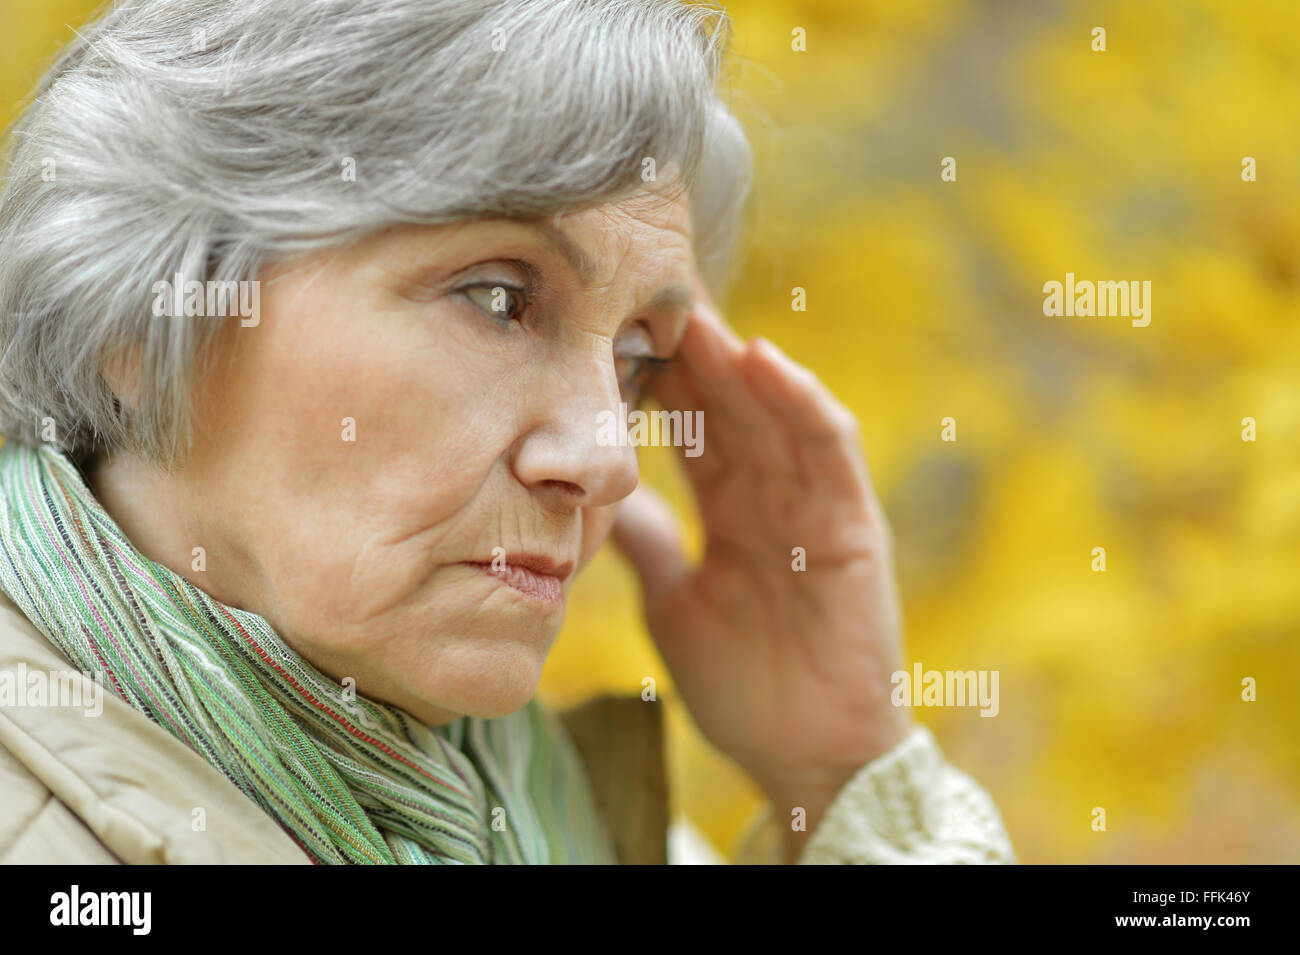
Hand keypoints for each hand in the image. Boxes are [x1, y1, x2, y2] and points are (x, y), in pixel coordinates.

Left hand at [611, 278, 912, 862]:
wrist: (805, 758)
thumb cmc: (745, 685)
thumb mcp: (673, 600)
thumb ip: (646, 542)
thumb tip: (591, 498)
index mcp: (732, 512)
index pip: (696, 427)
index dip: (660, 380)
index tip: (612, 330)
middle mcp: (774, 498)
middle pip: (732, 406)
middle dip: (695, 350)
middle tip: (649, 291)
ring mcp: (816, 508)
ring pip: (776, 414)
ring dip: (740, 361)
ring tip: (696, 310)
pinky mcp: (853, 527)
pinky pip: (830, 452)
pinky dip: (802, 403)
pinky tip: (763, 360)